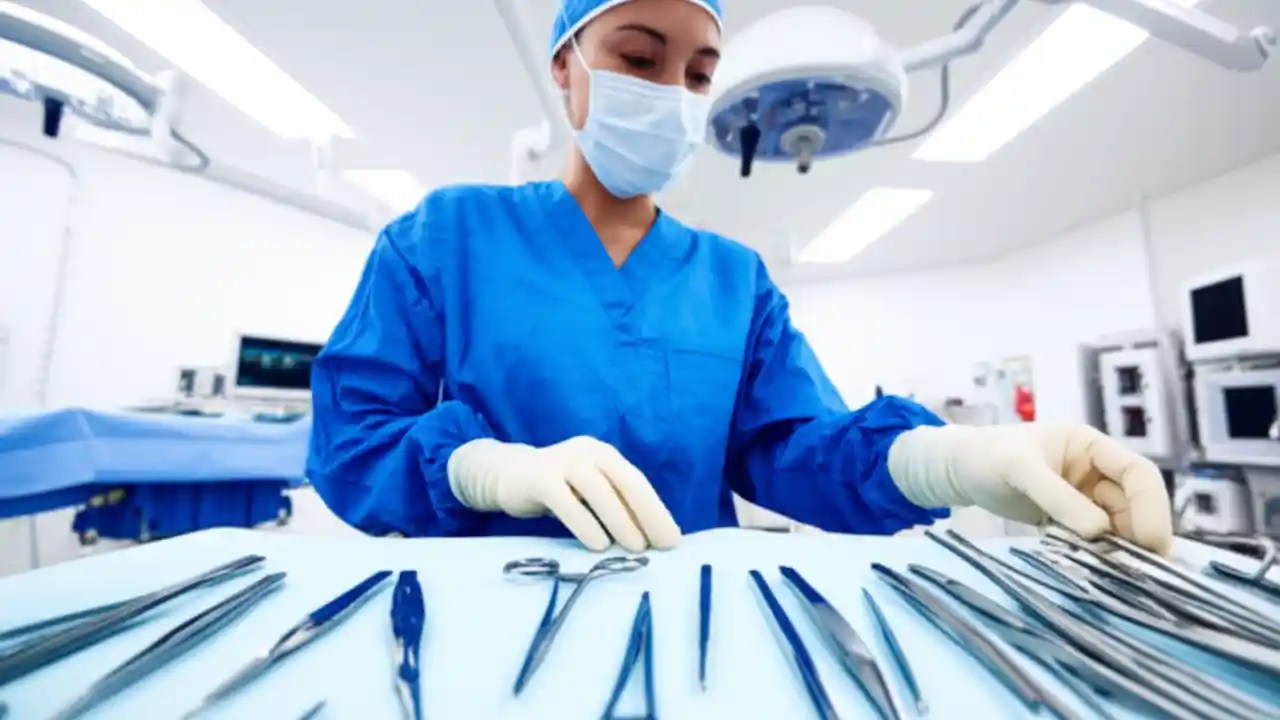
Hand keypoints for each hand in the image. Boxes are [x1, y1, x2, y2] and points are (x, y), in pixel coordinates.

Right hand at [446, 436, 680, 551]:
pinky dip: (584, 523)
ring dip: (620, 520)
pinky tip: (598, 544)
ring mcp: (562, 462)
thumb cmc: (557, 490)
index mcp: (604, 455)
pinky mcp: (539, 478)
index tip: (672, 539)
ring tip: (635, 548)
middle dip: (647, 513)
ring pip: (598, 489)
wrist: (506, 475)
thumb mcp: (588, 493)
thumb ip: (613, 506)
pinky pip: (566, 501)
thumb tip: (649, 537)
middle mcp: (587, 453)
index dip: (656, 509)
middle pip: (625, 481)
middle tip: (661, 545)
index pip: (636, 481)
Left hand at [889, 423, 1172, 553]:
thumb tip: (1099, 531)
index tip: (1151, 542)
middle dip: (1142, 533)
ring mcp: (1084, 496)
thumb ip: (1057, 496)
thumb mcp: (1019, 470)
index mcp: (1090, 446)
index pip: (1138, 473)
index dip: (1151, 506)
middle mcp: (1095, 470)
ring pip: (1118, 524)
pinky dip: (1099, 554)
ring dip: (1122, 548)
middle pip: (1135, 503)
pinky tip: (1098, 571)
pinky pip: (1095, 538)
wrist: (957, 470)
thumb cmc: (986, 457)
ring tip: (1120, 574)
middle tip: (1144, 570)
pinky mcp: (1069, 519)